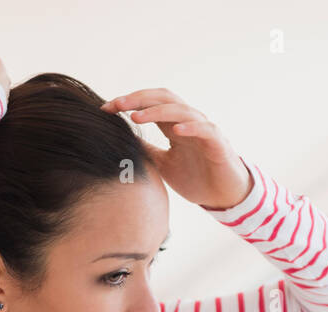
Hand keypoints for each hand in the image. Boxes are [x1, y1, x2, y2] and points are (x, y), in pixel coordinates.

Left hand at [101, 89, 252, 210]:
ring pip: (181, 110)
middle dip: (139, 99)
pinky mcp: (218, 143)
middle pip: (164, 99)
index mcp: (172, 126)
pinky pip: (205, 129)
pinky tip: (176, 130)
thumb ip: (146, 151)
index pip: (149, 105)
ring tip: (137, 117)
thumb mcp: (163, 165)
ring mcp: (204, 131)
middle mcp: (187, 123)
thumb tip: (121, 142)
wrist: (222, 196)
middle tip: (117, 105)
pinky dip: (191, 127)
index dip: (128, 103)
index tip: (105, 109)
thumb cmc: (195, 178)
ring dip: (158, 111)